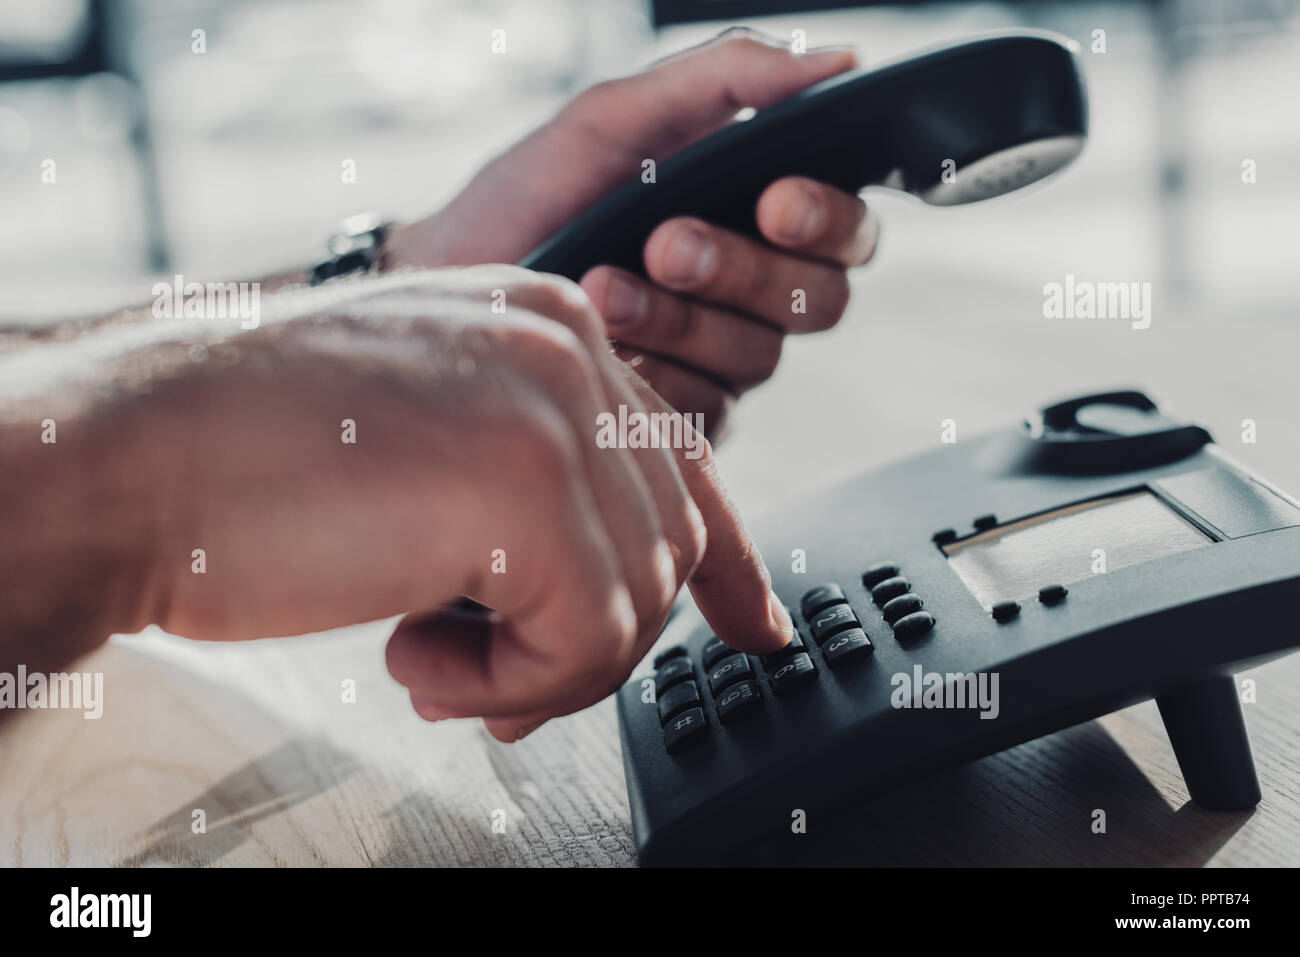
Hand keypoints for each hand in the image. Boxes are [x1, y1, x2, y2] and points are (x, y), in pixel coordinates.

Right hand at [0, 267, 791, 739]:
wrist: (131, 457)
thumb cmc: (255, 463)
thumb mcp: (434, 447)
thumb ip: (539, 491)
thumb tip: (623, 593)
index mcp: (547, 327)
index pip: (679, 457)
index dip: (727, 559)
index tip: (755, 625)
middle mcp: (565, 346)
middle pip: (665, 542)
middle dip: (589, 640)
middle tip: (494, 684)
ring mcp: (551, 405)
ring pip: (638, 599)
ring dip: (540, 667)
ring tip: (435, 662)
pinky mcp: (524, 485)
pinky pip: (588, 638)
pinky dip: (512, 683)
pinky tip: (417, 659)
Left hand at [388, 28, 879, 436]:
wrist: (450, 285)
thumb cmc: (532, 198)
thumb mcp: (616, 119)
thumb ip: (725, 80)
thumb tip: (836, 63)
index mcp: (755, 214)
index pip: (847, 228)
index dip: (829, 218)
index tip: (775, 200)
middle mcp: (754, 292)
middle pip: (820, 299)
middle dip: (742, 269)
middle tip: (666, 244)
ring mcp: (721, 360)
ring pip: (759, 356)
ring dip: (681, 319)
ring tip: (602, 287)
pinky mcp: (684, 418)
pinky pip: (706, 409)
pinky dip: (654, 375)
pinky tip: (605, 352)